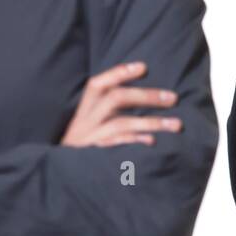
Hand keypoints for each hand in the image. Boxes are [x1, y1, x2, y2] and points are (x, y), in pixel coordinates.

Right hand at [61, 61, 181, 146]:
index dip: (119, 73)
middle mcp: (85, 120)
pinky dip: (135, 141)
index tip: (144, 67)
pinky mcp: (93, 156)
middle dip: (146, 96)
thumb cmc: (84, 139)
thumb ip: (111, 105)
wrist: (60, 169)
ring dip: (151, 122)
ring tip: (176, 124)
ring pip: (120, 124)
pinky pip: (117, 146)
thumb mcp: (91, 118)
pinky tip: (152, 140)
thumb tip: (147, 92)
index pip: (98, 84)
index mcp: (85, 107)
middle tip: (173, 98)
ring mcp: (90, 138)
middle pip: (114, 99)